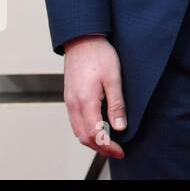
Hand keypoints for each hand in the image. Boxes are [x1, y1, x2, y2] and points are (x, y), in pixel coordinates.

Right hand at [63, 35, 125, 159]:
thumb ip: (116, 105)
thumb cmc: (99, 55)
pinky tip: (97, 129)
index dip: (108, 146)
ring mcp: (69, 101)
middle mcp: (73, 105)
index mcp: (85, 101)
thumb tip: (120, 127)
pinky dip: (85, 131)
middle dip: (100, 148)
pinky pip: (75, 121)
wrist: (82, 39)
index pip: (95, 134)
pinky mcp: (69, 97)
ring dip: (92, 141)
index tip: (120, 151)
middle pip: (84, 137)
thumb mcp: (114, 78)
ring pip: (78, 131)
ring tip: (109, 143)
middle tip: (117, 151)